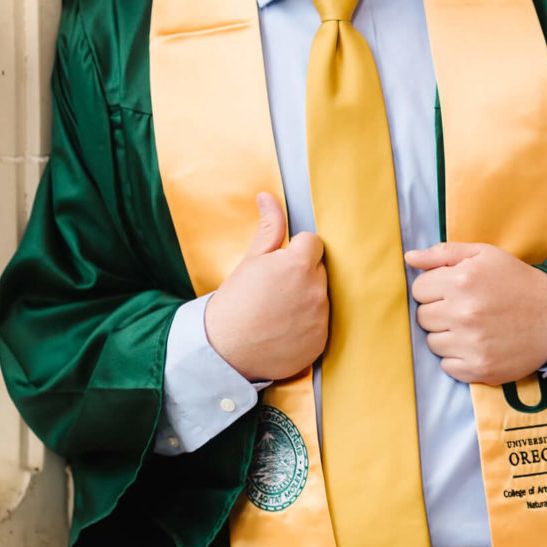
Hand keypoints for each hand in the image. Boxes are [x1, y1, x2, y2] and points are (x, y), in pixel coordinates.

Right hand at [204, 193, 328, 382]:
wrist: (224, 350)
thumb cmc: (235, 302)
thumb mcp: (251, 260)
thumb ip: (269, 227)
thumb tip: (268, 197)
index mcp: (299, 264)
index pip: (312, 243)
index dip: (295, 252)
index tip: (278, 267)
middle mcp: (316, 290)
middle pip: (319, 270)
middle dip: (303, 275)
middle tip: (275, 290)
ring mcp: (320, 317)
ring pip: (321, 297)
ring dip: (307, 299)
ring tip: (279, 312)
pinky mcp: (320, 341)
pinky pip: (322, 324)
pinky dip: (308, 325)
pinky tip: (285, 330)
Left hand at [404, 241, 546, 385]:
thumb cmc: (516, 281)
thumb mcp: (483, 254)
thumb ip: (443, 254)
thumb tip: (409, 258)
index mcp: (461, 281)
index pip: (419, 290)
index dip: (434, 288)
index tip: (452, 290)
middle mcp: (464, 313)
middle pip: (423, 317)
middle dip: (439, 311)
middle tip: (464, 308)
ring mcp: (471, 344)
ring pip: (433, 343)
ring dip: (447, 335)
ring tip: (472, 327)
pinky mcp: (480, 368)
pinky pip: (447, 366)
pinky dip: (458, 358)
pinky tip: (477, 344)